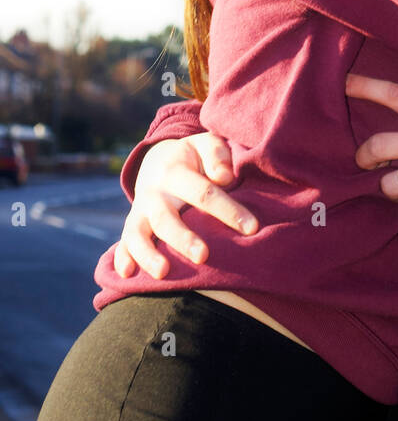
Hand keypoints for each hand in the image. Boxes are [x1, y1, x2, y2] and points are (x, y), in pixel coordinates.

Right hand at [113, 133, 257, 279]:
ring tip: (163, 273)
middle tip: (203, 256)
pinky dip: (122, 258)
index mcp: (176, 171)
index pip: (204, 193)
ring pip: (138, 233)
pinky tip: (126, 274)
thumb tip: (225, 177)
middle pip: (166, 218)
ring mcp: (140, 211)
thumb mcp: (206, 145)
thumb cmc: (194, 156)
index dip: (228, 210)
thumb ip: (217, 155)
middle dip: (183, 239)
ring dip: (148, 254)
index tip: (252, 228)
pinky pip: (123, 243)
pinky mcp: (132, 225)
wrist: (158, 159)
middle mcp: (154, 193)